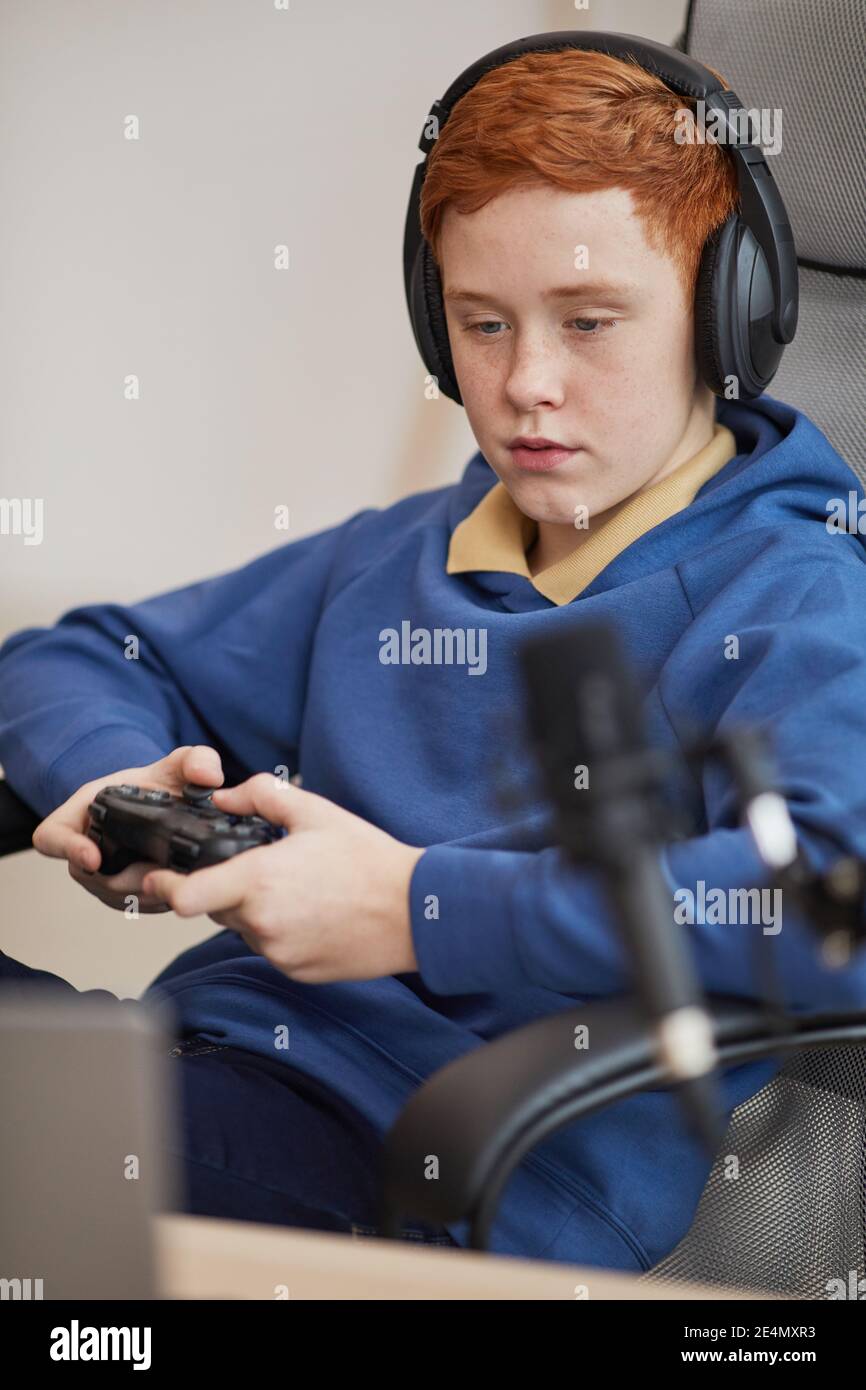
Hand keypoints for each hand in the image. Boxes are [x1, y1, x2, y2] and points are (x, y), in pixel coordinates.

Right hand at [32, 744, 224, 912]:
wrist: (170, 805)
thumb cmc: (160, 783)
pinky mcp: (124, 893)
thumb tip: (208, 776)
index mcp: (84, 813)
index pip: (52, 837)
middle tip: (160, 874)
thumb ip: (194, 760)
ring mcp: (102, 875)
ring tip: (175, 880)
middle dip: (125, 880)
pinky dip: (156, 900)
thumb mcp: (178, 765)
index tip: (94, 858)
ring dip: (144, 893)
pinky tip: (179, 888)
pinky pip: (133, 904)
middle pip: (89, 876)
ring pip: (115, 895)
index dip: (68, 849)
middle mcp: (86, 848)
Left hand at [141, 773, 424, 981]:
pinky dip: (282, 930)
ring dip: (258, 910)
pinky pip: (271, 948)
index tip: (158, 878)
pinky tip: (315, 912)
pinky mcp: (295, 971)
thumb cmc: (369, 862)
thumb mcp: (316, 812)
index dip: (165, 888)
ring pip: (245, 928)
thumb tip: (224, 796)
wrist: (416, 912)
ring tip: (302, 889)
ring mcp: (278, 952)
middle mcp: (262, 923)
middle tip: (268, 869)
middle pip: (215, 908)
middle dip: (228, 888)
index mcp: (259, 881)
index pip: (184, 898)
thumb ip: (261, 796)